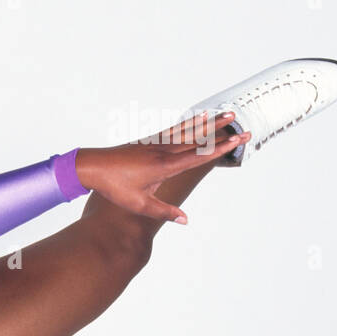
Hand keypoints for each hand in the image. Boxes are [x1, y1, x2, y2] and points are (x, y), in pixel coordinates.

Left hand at [74, 112, 251, 224]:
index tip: (237, 139)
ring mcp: (157, 143)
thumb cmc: (115, 188)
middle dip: (221, 133)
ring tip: (226, 113)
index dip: (219, 148)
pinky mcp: (150, 141)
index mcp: (164, 166)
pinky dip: (189, 123)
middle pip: (198, 140)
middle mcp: (164, 151)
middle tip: (242, 125)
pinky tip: (199, 118)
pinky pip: (175, 130)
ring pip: (188, 131)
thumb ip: (164, 212)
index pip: (198, 156)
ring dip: (209, 123)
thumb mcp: (139, 205)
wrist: (94, 167)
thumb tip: (185, 220)